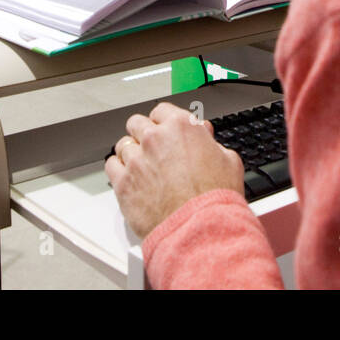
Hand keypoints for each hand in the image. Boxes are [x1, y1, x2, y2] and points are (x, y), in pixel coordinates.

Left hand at [105, 101, 245, 239]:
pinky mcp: (123, 182)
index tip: (164, 131)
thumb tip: (206, 139)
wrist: (199, 228)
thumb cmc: (214, 198)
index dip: (163, 122)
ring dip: (131, 153)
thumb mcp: (228, 161)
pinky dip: (118, 169)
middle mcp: (155, 138)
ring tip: (141, 167)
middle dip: (143, 133)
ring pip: (123, 145)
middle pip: (137, 123)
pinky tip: (128, 177)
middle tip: (151, 148)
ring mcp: (136, 159)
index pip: (161, 111)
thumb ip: (211, 144)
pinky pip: (111, 165)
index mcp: (181, 127)